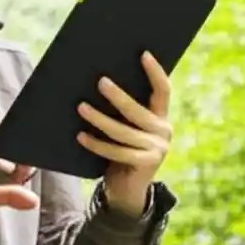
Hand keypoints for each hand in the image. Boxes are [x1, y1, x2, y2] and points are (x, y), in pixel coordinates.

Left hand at [76, 51, 173, 216]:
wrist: (128, 191)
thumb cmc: (122, 152)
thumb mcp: (127, 129)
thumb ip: (124, 113)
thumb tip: (99, 81)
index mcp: (161, 118)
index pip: (163, 90)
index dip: (155, 72)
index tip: (143, 53)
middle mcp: (163, 131)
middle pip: (137, 110)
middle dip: (117, 95)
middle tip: (100, 81)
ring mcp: (157, 150)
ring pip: (123, 131)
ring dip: (99, 119)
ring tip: (81, 107)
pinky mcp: (146, 165)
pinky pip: (116, 151)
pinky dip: (96, 143)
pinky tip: (80, 136)